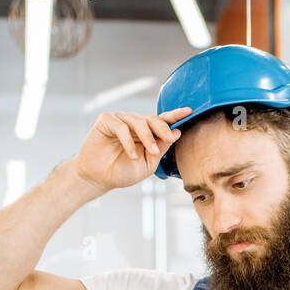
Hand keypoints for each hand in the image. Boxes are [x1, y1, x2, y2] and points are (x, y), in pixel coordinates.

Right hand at [71, 107, 191, 192]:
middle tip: (168, 138)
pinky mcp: (107, 120)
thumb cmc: (122, 171)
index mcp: (146, 132)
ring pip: (139, 122)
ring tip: (150, 152)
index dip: (175, 115)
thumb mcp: (148, 163)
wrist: (99, 178)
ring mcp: (120, 120)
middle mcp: (134, 123)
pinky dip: (128, 141)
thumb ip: (161, 148)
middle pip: (153, 119)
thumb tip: (176, 133)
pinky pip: (121, 126)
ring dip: (147, 137)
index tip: (189, 111)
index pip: (162, 121)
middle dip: (163, 128)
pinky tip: (131, 155)